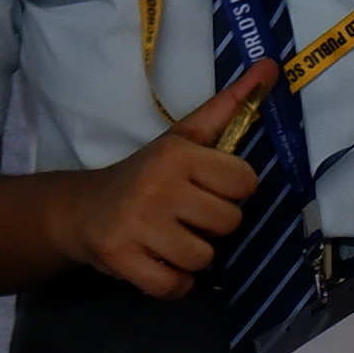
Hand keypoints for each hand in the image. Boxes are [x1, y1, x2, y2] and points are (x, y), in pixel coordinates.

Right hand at [55, 62, 276, 297]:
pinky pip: (174, 286)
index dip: (232, 190)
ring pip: (204, 257)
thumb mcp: (184, 137)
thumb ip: (229, 107)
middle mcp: (157, 187)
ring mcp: (138, 225)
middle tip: (186, 215)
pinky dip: (174, 283)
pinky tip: (161, 263)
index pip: (244, 183)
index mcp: (177, 154)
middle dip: (213, 224)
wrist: (83, 210)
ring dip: (193, 256)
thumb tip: (271, 66)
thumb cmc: (147, 173)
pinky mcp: (122, 259)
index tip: (208, 188)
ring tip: (171, 238)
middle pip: (229, 222)